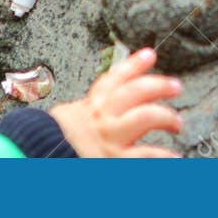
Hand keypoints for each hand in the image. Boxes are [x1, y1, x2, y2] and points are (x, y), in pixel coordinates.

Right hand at [49, 47, 183, 157]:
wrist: (40, 162)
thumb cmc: (51, 146)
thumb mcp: (66, 123)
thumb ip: (83, 113)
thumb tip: (92, 107)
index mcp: (90, 108)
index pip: (113, 79)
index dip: (133, 65)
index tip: (150, 55)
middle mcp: (102, 119)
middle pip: (136, 91)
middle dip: (158, 85)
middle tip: (176, 86)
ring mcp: (111, 139)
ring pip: (146, 116)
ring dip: (166, 117)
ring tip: (177, 122)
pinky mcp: (116, 161)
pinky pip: (147, 155)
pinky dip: (164, 156)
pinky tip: (175, 157)